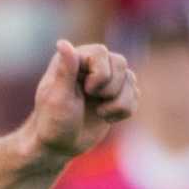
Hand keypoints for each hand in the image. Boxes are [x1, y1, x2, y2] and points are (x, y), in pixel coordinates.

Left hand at [29, 40, 137, 161]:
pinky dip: (123, 110)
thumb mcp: (57, 97)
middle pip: (120, 62)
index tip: (86, 91)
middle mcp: (92, 65)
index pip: (101, 52)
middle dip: (109, 88)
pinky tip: (106, 117)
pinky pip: (135, 96)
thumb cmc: (53, 122)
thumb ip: (65, 70)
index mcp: (74, 60)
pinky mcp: (117, 94)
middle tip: (91, 100)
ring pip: (131, 79)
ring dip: (117, 103)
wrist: (59, 146)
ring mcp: (107, 79)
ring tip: (98, 112)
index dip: (100, 74)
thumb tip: (62, 42)